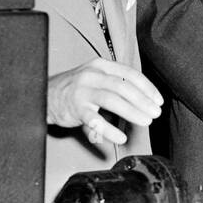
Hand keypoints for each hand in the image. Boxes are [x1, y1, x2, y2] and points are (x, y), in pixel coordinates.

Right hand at [47, 58, 162, 146]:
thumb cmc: (76, 88)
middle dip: (143, 101)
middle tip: (155, 113)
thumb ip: (118, 86)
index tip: (158, 101)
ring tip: (145, 121)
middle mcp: (92, 74)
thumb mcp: (97, 78)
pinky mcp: (74, 108)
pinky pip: (94, 120)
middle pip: (123, 87)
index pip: (130, 74)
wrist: (44, 94)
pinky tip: (120, 138)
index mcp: (101, 65)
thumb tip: (144, 101)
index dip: (147, 88)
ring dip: (132, 112)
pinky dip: (109, 130)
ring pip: (112, 100)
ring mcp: (82, 90)